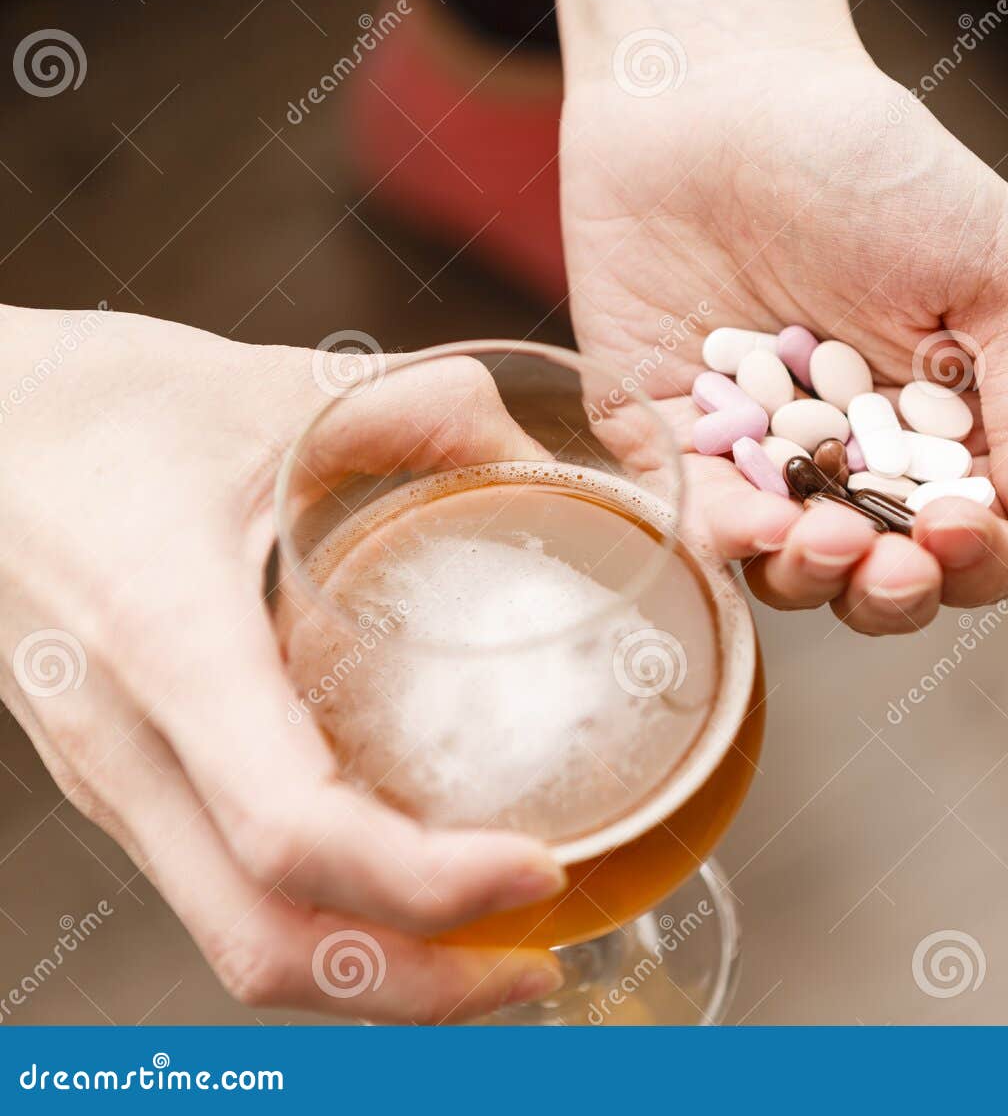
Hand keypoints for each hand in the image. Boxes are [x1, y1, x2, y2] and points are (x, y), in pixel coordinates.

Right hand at [0, 305, 566, 1021]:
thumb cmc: (95, 405)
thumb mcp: (266, 388)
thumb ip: (421, 411)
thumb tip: (547, 461)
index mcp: (168, 643)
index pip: (294, 828)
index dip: (427, 881)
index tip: (542, 867)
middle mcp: (129, 744)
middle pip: (266, 940)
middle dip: (419, 985)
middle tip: (541, 967)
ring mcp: (115, 779)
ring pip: (239, 936)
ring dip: (375, 972)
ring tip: (496, 948)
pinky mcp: (123, 780)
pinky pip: (222, 893)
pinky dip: (329, 922)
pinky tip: (411, 883)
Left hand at [560, 37, 1007, 634]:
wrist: (719, 89)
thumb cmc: (877, 164)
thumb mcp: (1001, 274)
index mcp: (948, 427)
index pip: (977, 544)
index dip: (975, 560)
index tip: (955, 524)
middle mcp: (856, 456)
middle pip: (886, 581)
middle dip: (895, 592)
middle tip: (889, 558)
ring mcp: (760, 456)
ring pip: (792, 575)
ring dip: (815, 579)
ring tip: (824, 537)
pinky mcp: (671, 439)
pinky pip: (696, 522)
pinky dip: (727, 541)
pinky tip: (753, 523)